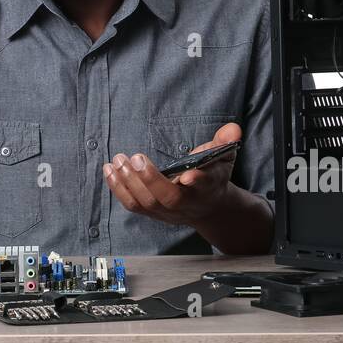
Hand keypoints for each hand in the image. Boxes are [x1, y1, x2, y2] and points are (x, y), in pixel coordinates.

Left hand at [104, 122, 241, 228]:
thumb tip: (233, 129)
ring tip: (118, 161)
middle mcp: (188, 202)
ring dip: (129, 183)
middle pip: (169, 198)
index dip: (195, 180)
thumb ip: (225, 141)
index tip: (186, 174)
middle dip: (150, 180)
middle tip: (136, 158)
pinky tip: (110, 171)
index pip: (203, 185)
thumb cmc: (213, 175)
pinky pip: (134, 205)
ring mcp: (169, 211)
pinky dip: (119, 189)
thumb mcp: (224, 156)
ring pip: (147, 204)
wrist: (209, 206)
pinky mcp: (153, 213)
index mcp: (208, 186)